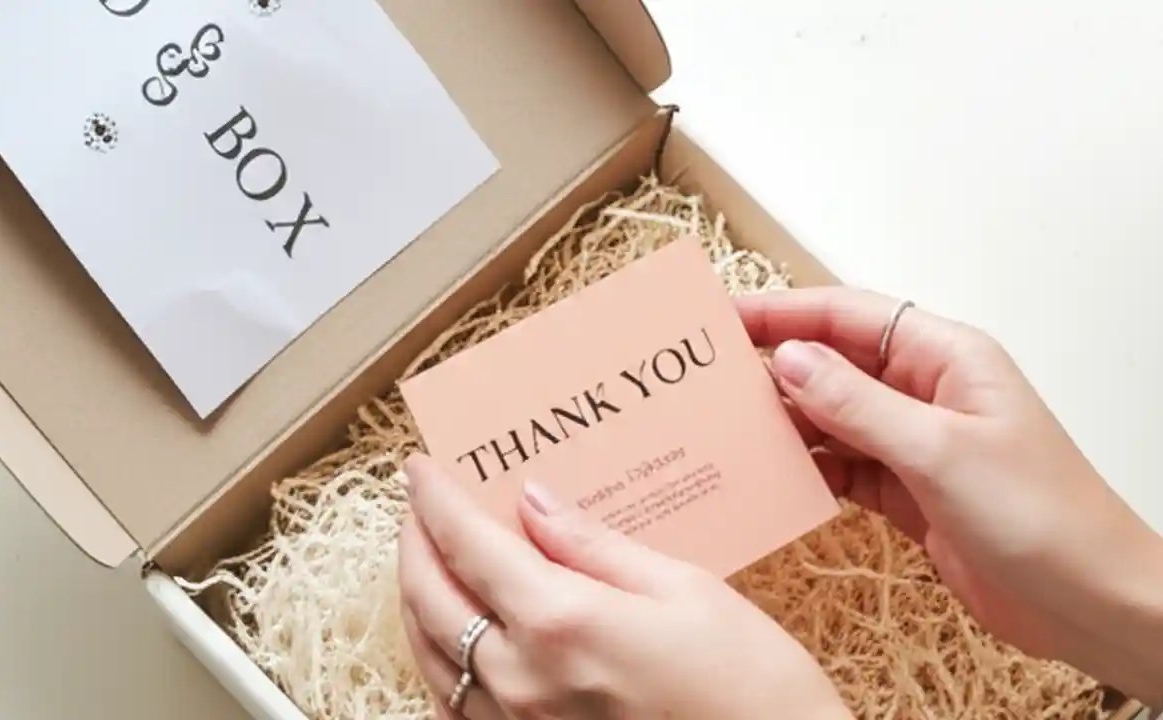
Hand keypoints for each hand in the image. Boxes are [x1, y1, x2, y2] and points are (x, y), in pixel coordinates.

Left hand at [399, 454, 851, 719]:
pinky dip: (439, 661)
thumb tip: (534, 502)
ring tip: (428, 560)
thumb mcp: (682, 588)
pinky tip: (453, 640)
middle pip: (430, 599)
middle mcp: (523, 679)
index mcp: (560, 622)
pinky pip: (455, 705)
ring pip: (431, 654)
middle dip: (414, 543)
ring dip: (417, 599)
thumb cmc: (748, 683)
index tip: (420, 467)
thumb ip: (593, 545)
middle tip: (418, 506)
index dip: (435, 499)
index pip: (467, 545)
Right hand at [736, 286, 1162, 711]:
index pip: (848, 316)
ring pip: (833, 417)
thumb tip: (788, 358)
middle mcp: (927, 391)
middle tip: (705, 379)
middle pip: (834, 364)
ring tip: (722, 427)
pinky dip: (807, 470)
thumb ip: (858, 404)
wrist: (1092, 602)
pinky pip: (843, 467)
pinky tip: (768, 475)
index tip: (722, 319)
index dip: (782, 312)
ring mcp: (916, 443)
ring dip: (784, 422)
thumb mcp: (939, 452)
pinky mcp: (909, 492)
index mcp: (946, 357)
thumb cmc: (1041, 517)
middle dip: (773, 367)